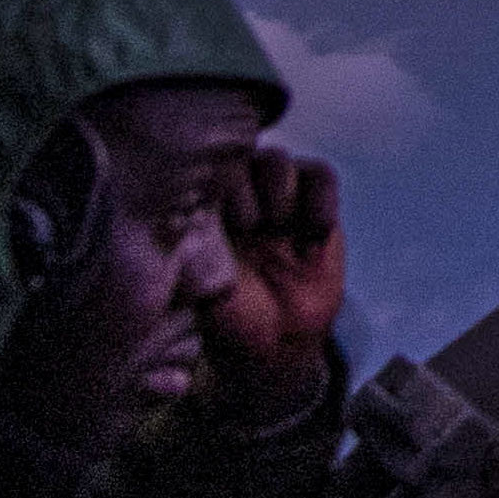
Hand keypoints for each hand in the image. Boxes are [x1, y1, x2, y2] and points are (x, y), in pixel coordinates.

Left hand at [197, 144, 344, 427]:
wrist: (277, 341)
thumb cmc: (228, 315)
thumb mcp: (197, 286)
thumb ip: (188, 252)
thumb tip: (177, 223)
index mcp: (201, 210)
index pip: (200, 172)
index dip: (211, 185)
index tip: (216, 218)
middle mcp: (238, 196)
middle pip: (240, 156)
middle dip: (244, 188)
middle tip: (248, 227)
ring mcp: (277, 198)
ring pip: (278, 160)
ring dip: (278, 190)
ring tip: (278, 225)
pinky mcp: (315, 205)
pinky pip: (321, 176)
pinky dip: (320, 200)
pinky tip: (314, 235)